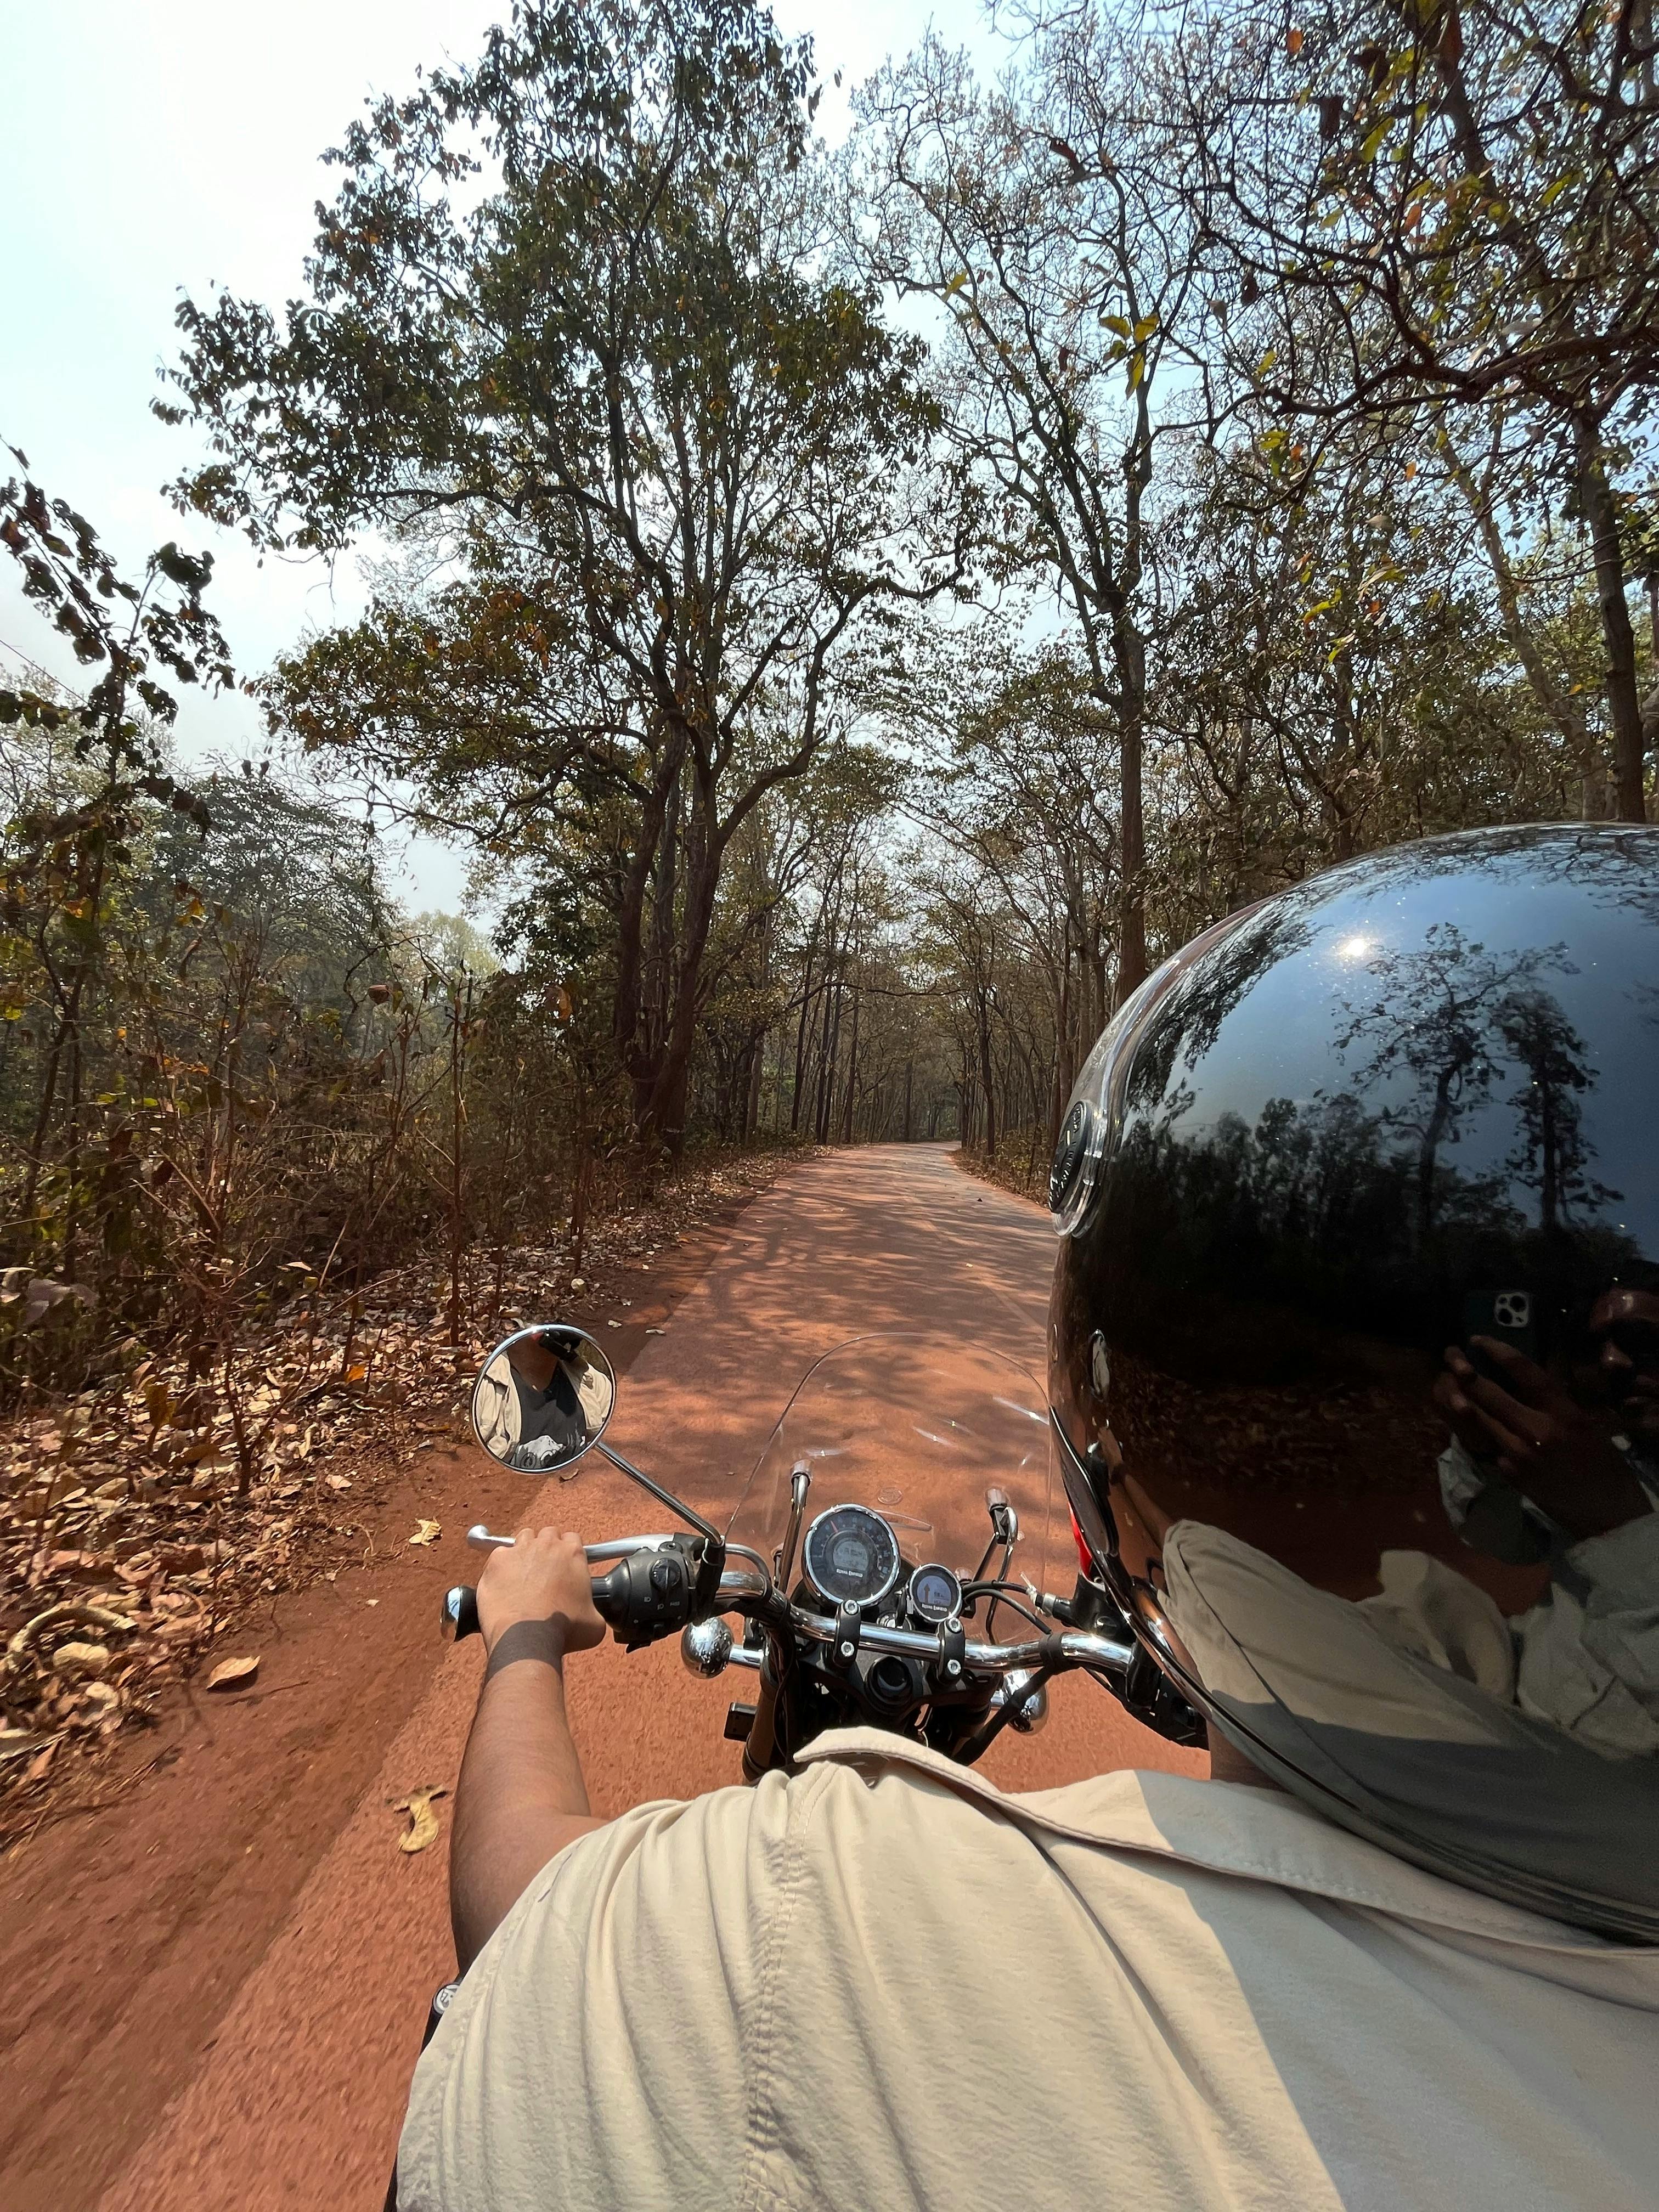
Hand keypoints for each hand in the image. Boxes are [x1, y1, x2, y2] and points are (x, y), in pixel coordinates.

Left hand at [475, 1525, 606, 1658]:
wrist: (528, 1638)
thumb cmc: (562, 1630)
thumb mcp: (593, 1623)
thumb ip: (594, 1609)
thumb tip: (591, 1616)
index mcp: (573, 1554)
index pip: (572, 1539)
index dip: (568, 1553)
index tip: (564, 1566)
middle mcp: (547, 1545)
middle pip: (548, 1534)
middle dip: (546, 1548)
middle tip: (544, 1571)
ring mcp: (520, 1550)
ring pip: (524, 1538)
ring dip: (525, 1551)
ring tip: (523, 1573)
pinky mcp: (498, 1561)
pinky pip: (499, 1555)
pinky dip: (501, 1567)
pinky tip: (503, 1584)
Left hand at [1436, 1340, 1650, 1542]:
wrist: (1605, 1509)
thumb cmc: (1601, 1462)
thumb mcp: (1583, 1422)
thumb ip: (1552, 1401)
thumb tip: (1522, 1379)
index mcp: (1562, 1412)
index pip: (1523, 1371)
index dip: (1497, 1350)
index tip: (1478, 1340)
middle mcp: (1536, 1430)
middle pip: (1488, 1394)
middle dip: (1466, 1375)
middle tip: (1455, 1362)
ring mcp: (1518, 1454)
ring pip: (1480, 1419)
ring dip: (1465, 1403)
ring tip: (1455, 1389)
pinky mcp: (1509, 1473)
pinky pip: (1489, 1446)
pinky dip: (1483, 1435)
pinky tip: (1476, 1427)